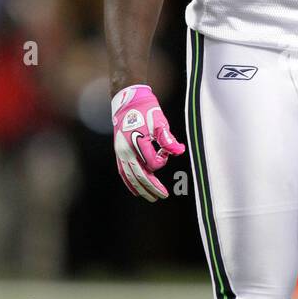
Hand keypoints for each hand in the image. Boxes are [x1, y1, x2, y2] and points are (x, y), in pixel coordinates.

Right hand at [112, 84, 184, 201]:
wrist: (127, 101)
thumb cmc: (146, 110)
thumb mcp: (160, 122)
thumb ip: (168, 139)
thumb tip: (179, 151)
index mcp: (137, 142)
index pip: (152, 163)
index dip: (163, 160)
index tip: (166, 151)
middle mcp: (126, 150)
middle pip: (140, 175)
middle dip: (152, 187)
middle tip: (162, 196)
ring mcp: (120, 152)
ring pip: (130, 176)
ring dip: (141, 188)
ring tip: (151, 197)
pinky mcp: (118, 153)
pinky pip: (123, 172)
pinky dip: (129, 182)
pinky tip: (136, 190)